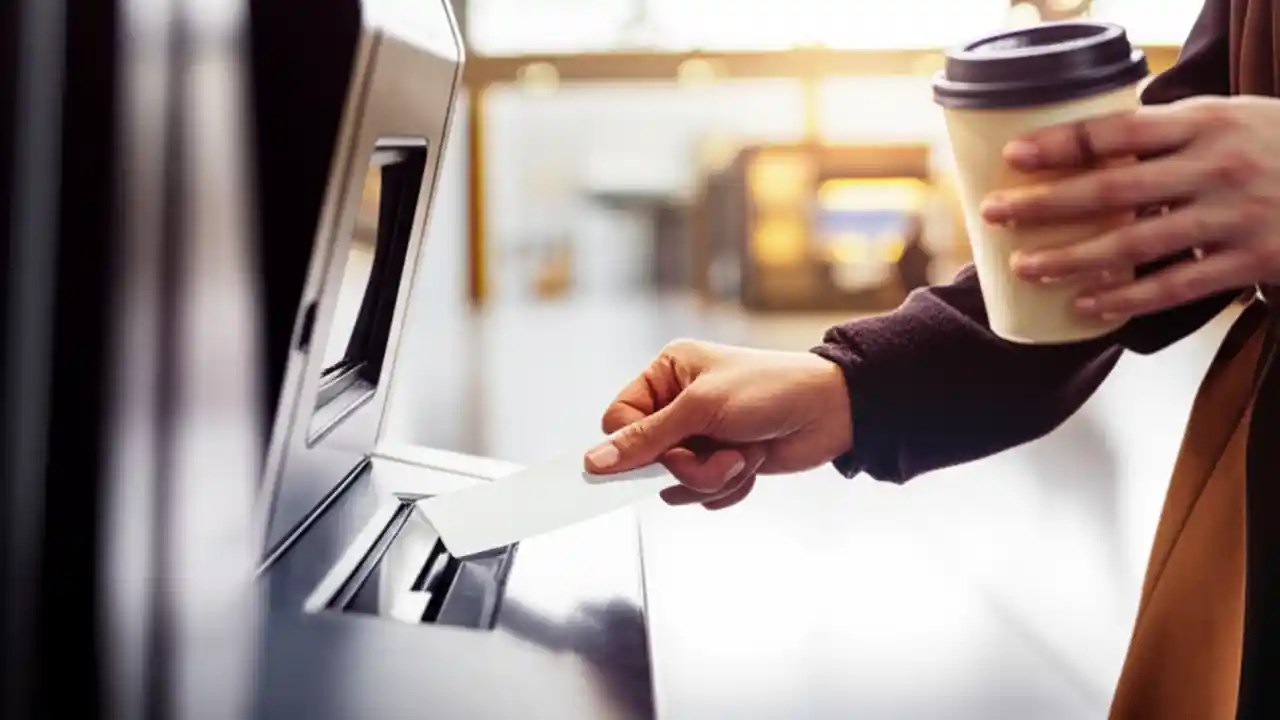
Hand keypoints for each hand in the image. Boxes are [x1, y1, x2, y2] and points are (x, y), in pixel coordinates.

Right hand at [583, 340, 851, 509]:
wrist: (833, 410)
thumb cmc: (771, 389)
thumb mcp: (701, 409)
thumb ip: (645, 439)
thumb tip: (594, 461)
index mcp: (666, 373)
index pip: (619, 419)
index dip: (634, 445)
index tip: (658, 455)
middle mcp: (680, 403)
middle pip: (648, 458)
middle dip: (689, 464)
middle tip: (721, 452)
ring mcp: (702, 435)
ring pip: (676, 481)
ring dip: (712, 478)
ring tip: (743, 456)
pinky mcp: (723, 461)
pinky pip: (703, 494)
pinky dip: (729, 487)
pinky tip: (753, 464)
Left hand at [979, 96, 1279, 318]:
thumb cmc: (1275, 147)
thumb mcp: (1229, 120)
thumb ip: (1168, 134)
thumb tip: (1086, 145)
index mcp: (1206, 124)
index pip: (1118, 132)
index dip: (1061, 144)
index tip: (1012, 156)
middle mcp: (1217, 167)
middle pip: (1113, 190)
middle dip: (1046, 204)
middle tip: (994, 213)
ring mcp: (1234, 216)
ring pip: (1136, 245)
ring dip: (1072, 259)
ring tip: (1025, 266)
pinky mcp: (1252, 261)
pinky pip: (1176, 286)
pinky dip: (1127, 299)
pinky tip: (1085, 306)